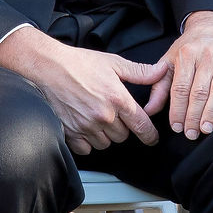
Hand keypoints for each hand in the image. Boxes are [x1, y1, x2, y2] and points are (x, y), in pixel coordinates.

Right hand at [0, 26, 166, 154]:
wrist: (50, 67)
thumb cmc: (80, 63)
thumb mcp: (114, 63)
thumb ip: (140, 72)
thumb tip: (162, 71)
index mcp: (118, 99)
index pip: (142, 126)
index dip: (150, 135)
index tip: (152, 138)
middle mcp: (104, 116)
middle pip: (123, 136)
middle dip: (122, 127)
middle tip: (113, 114)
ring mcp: (86, 126)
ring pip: (106, 143)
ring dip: (105, 135)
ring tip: (98, 118)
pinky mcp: (71, 132)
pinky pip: (86, 148)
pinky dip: (87, 142)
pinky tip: (85, 128)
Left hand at [159, 11, 212, 139]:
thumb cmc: (190, 48)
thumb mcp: (171, 62)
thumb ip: (159, 86)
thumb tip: (148, 110)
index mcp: (186, 54)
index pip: (180, 88)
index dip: (178, 110)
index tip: (177, 128)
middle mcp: (206, 53)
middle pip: (198, 91)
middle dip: (194, 116)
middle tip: (192, 134)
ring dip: (212, 111)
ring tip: (206, 129)